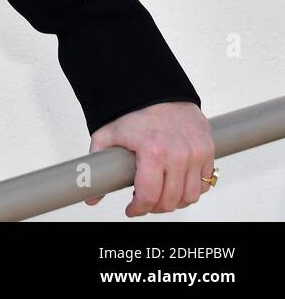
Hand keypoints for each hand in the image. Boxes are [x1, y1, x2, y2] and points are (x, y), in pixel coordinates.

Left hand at [85, 101, 215, 215]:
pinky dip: (191, 189)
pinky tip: (176, 184)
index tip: (131, 210)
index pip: (149, 195)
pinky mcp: (208, 149)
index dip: (138, 209)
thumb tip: (90, 197)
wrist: (156, 88)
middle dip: (154, 207)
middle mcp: (178, 153)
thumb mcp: (106, 135)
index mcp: (152, 151)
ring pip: (190, 196)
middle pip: (170, 200)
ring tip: (160, 195)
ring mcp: (196, 152)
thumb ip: (96, 165)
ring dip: (174, 201)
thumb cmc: (130, 111)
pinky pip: (204, 182)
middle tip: (144, 203)